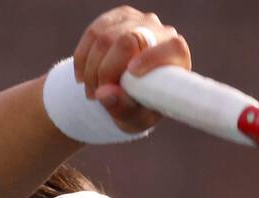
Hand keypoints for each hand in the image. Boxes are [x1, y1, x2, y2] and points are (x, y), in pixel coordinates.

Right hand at [72, 6, 191, 134]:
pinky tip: (82, 76)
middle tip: (96, 95)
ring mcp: (139, 21)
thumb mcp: (134, 119)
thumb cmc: (138, 109)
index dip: (151, 58)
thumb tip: (104, 94)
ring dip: (92, 67)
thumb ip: (123, 109)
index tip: (131, 74)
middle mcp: (161, 33)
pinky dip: (83, 57)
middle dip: (106, 70)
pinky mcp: (118, 18)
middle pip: (129, 41)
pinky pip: (94, 32)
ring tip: (91, 91)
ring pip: (106, 36)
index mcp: (176, 59)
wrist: (124, 95)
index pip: (172, 48)